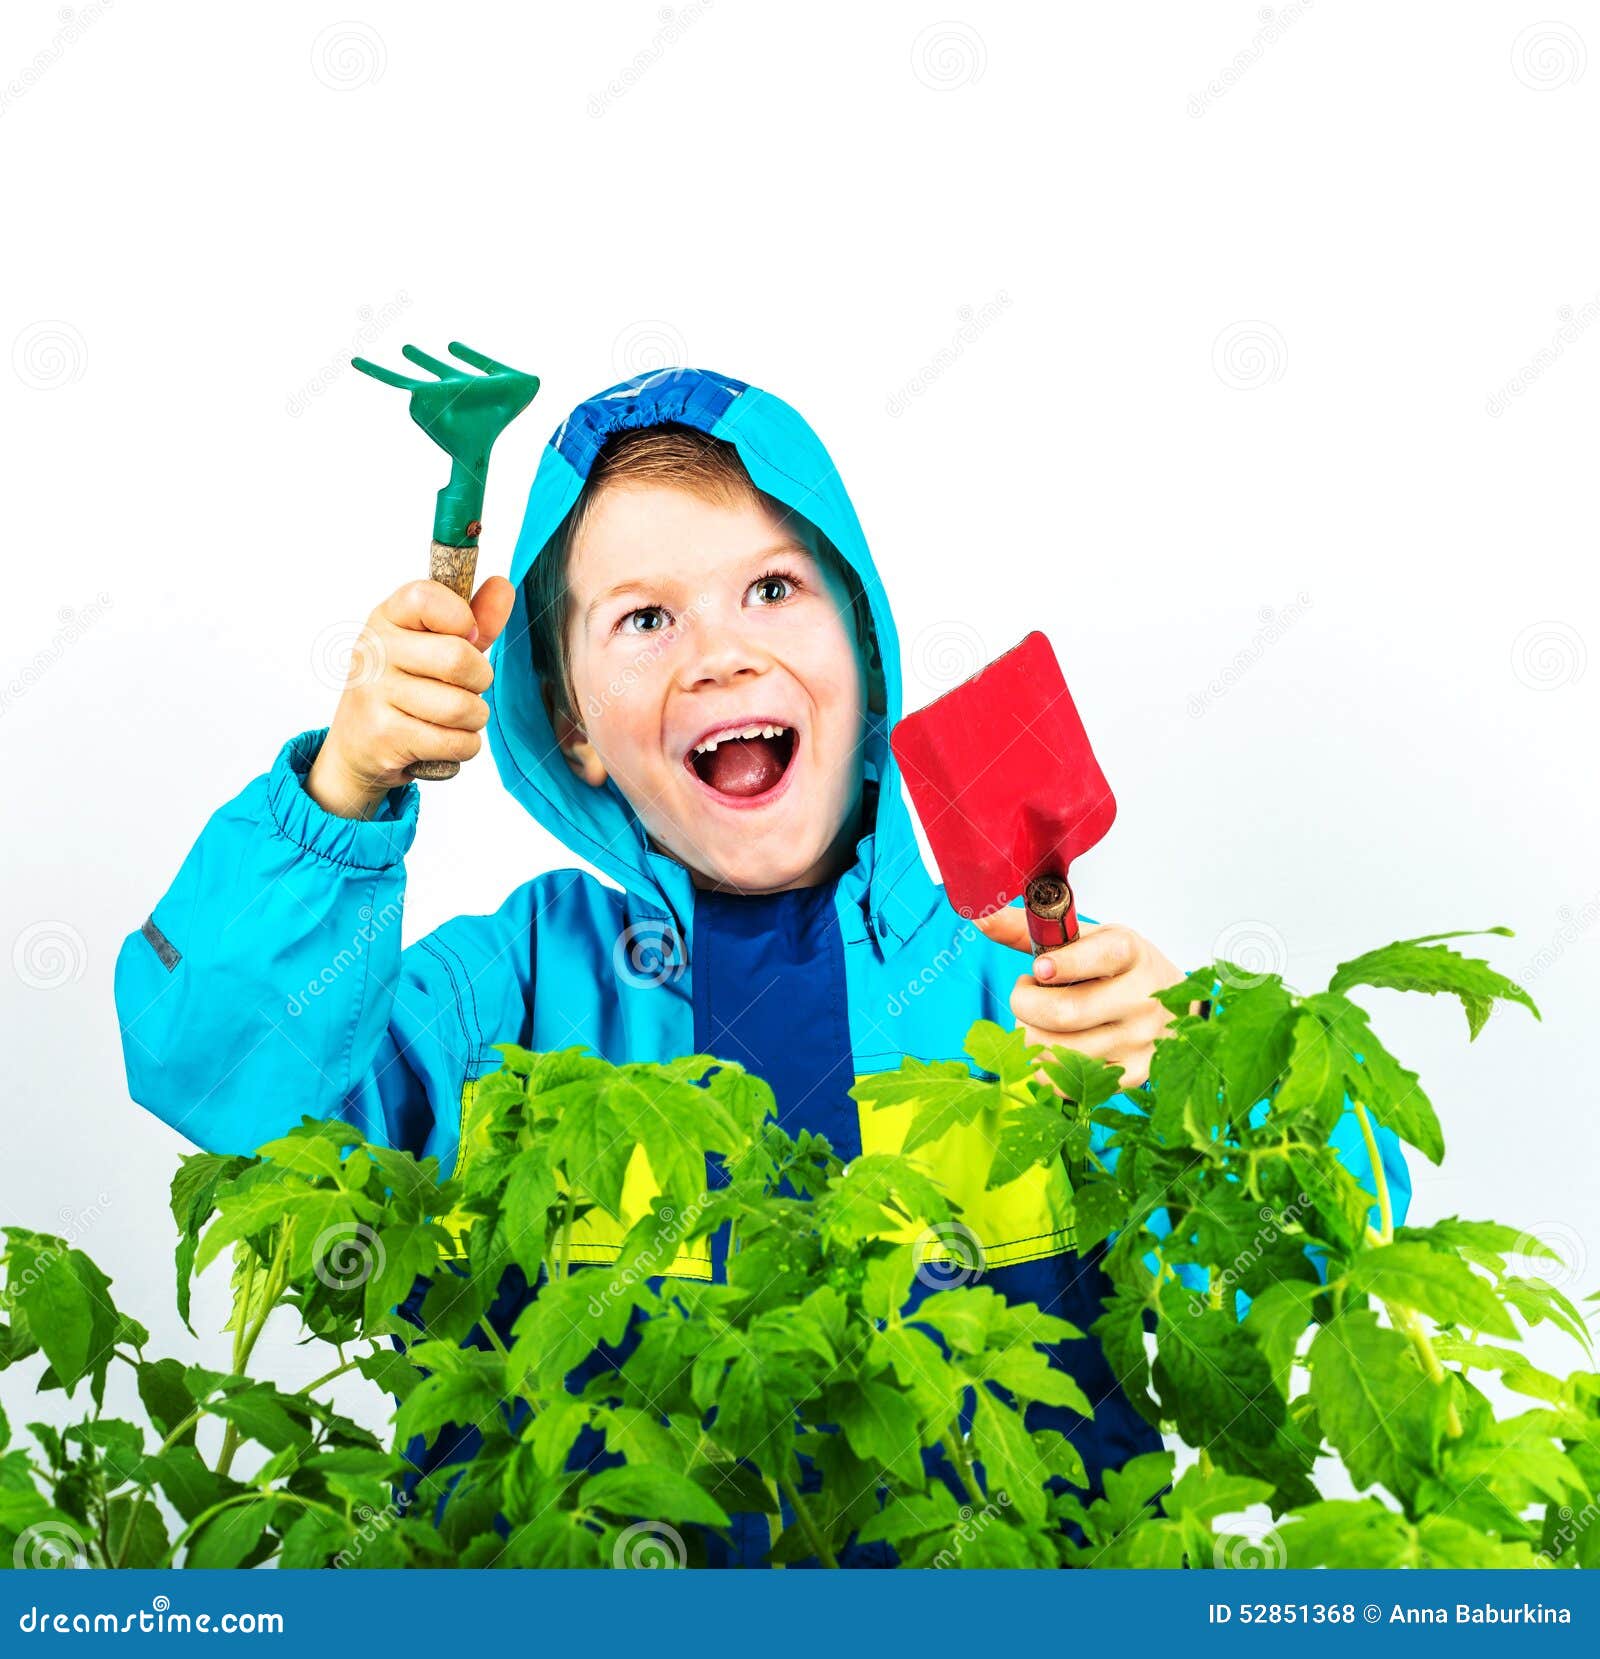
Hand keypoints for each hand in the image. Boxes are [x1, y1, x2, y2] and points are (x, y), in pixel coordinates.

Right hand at [307, 575, 515, 818]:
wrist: (357, 745)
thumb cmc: (407, 687)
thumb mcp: (436, 644)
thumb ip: (475, 617)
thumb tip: (503, 586)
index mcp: (388, 617)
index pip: (426, 597)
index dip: (462, 617)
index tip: (467, 635)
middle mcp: (375, 650)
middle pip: (458, 659)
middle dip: (480, 679)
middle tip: (467, 686)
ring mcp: (374, 693)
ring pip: (461, 707)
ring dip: (474, 718)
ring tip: (455, 716)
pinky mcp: (384, 736)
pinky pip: (455, 742)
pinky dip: (464, 746)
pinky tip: (444, 739)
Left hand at [970, 909, 1192, 1091]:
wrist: (1172, 1006)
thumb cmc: (1117, 968)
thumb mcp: (1086, 938)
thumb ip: (1031, 930)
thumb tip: (979, 916)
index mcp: (1131, 954)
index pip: (1100, 957)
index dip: (1063, 965)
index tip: (1038, 969)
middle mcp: (1141, 998)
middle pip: (1066, 1013)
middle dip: (1025, 1005)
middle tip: (1024, 994)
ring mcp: (1139, 1041)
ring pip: (1060, 1052)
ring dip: (1029, 1036)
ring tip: (1036, 1020)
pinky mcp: (1133, 1075)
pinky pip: (1067, 1084)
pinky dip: (1042, 1065)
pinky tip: (1050, 1045)